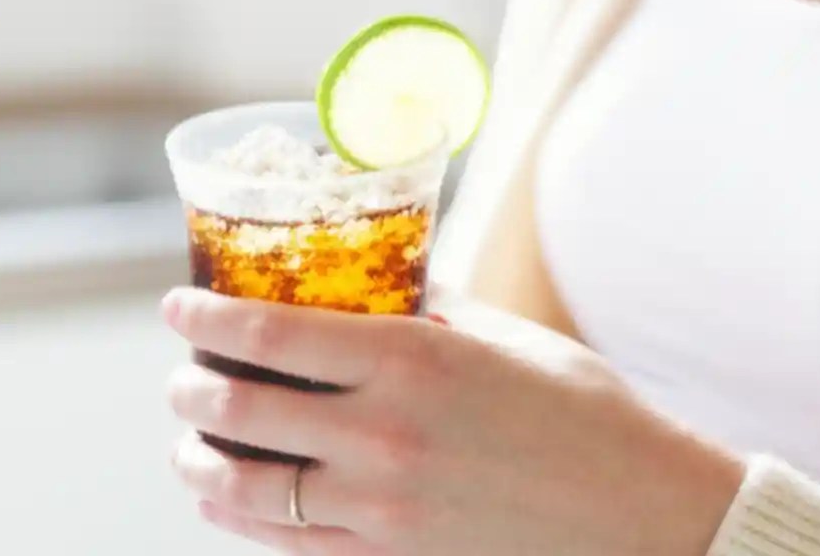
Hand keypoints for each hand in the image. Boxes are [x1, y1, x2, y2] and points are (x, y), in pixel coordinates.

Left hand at [163, 287, 743, 555]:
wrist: (640, 513)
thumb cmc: (588, 414)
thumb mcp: (511, 341)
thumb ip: (436, 312)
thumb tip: (389, 288)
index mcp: (415, 363)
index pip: (274, 335)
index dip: (210, 318)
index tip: (178, 307)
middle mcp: (385, 434)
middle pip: (243, 409)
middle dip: (191, 388)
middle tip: (182, 375)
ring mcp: (382, 506)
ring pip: (249, 487)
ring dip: (198, 461)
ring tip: (188, 444)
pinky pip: (290, 541)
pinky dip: (242, 518)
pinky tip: (229, 500)